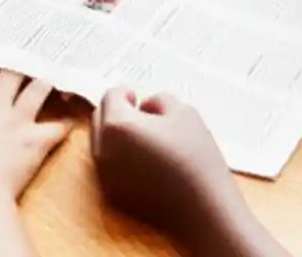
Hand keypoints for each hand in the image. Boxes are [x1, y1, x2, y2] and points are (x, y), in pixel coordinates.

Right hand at [0, 54, 70, 214]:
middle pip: (9, 79)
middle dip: (18, 67)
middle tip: (27, 55)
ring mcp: (15, 125)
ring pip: (36, 94)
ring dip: (45, 84)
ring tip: (53, 75)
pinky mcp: (34, 145)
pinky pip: (56, 130)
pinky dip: (67, 124)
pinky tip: (76, 119)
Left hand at [91, 89, 243, 243]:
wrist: (202, 208)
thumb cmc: (195, 156)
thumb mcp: (183, 112)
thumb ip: (158, 99)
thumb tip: (145, 106)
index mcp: (118, 125)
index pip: (111, 96)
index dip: (126, 92)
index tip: (138, 97)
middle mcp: (103, 150)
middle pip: (99, 118)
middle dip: (116, 111)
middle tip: (140, 113)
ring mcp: (105, 175)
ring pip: (101, 143)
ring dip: (115, 133)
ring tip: (144, 136)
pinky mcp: (113, 194)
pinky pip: (108, 165)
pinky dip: (119, 156)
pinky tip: (145, 160)